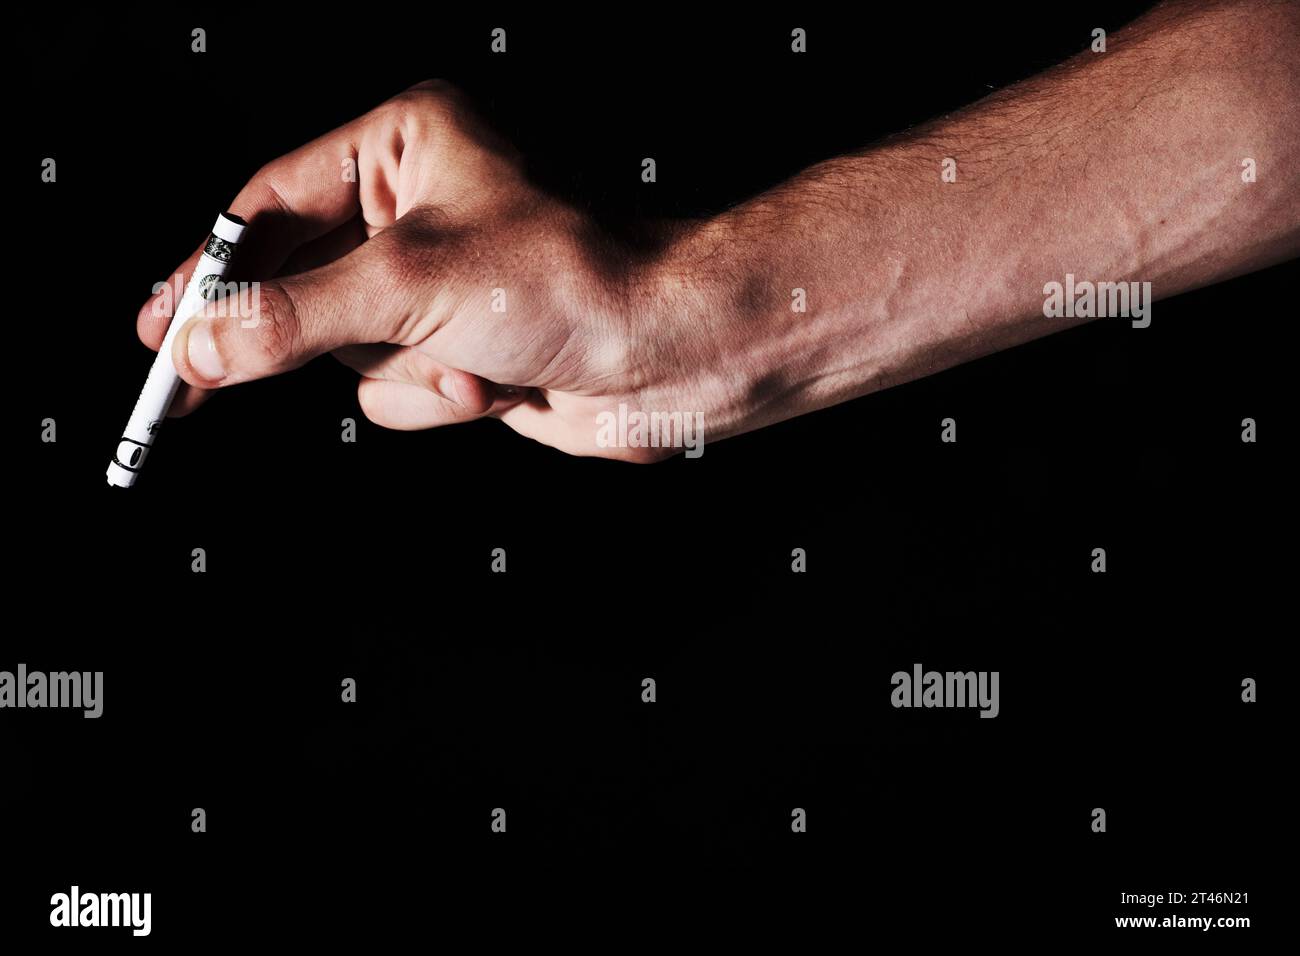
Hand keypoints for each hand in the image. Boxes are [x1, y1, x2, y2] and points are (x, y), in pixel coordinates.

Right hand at [139, 80, 727, 461]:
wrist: (670, 357)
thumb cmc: (569, 282)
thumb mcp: (410, 287)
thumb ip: (292, 317)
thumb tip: (198, 347)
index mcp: (406, 149)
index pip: (270, 205)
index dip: (207, 268)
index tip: (156, 327)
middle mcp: (418, 212)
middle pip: (296, 284)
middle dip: (285, 337)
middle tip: (184, 384)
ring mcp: (437, 289)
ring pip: (347, 352)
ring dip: (403, 373)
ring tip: (471, 366)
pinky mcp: (460, 349)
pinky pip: (394, 391)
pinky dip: (436, 401)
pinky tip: (496, 389)